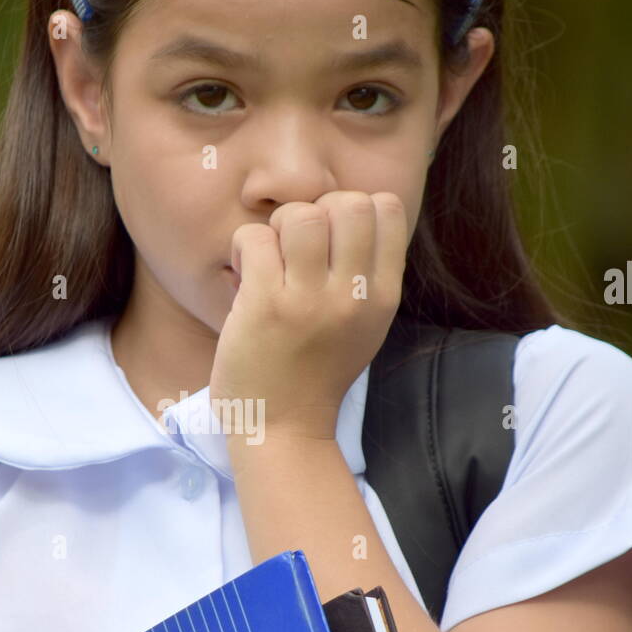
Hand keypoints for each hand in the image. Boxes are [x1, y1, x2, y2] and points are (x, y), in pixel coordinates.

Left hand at [210, 191, 407, 441]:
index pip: (387, 208)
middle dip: (315, 211)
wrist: (285, 429)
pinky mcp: (266, 307)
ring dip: (277, 227)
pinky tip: (245, 274)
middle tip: (296, 248)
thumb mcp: (365, 325)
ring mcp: (310, 301)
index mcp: (383, 296)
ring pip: (301, 214)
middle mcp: (354, 295)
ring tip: (269, 259)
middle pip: (348, 202)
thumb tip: (349, 211)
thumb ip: (366, 274)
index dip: (353, 208)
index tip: (331, 240)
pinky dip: (244, 247)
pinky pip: (255, 237)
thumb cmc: (317, 372)